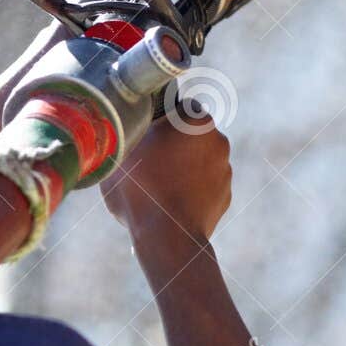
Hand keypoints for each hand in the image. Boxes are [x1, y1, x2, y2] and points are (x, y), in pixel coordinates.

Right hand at [102, 106, 232, 248]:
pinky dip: (191, 191)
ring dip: (183, 167)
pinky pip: (205, 186)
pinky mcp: (225, 196)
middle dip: (173, 144)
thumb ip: (127, 132)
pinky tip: (171, 203)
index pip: (179, 106)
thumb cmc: (142, 190)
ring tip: (157, 187)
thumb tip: (119, 126)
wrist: (168, 238)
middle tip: (148, 161)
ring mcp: (225, 170)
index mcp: (196, 120)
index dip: (160, 119)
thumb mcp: (121, 151)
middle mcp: (218, 140)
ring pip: (199, 160)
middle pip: (191, 134)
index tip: (145, 134)